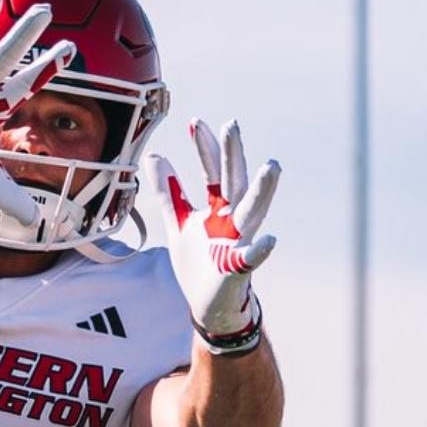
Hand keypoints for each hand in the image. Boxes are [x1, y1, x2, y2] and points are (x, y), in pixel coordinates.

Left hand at [142, 119, 280, 352]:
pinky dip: (260, 250)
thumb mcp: (179, 224)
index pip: (212, 172)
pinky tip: (269, 240)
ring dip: (262, 192)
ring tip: (271, 168)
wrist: (209, 305)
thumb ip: (170, 193)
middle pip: (234, 183)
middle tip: (232, 125)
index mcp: (217, 209)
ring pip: (252, 213)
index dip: (205, 149)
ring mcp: (238, 243)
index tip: (196, 122)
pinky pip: (251, 259)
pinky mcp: (238, 269)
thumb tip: (154, 156)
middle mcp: (231, 220)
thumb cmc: (199, 262)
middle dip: (233, 156)